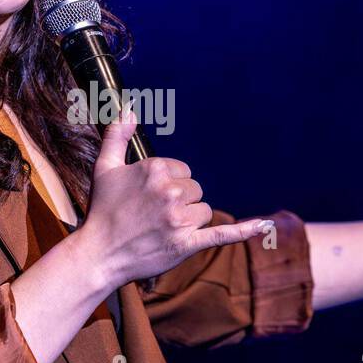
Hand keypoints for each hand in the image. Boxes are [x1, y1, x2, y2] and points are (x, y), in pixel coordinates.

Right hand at [75, 107, 266, 287]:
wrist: (98, 255)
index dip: (169, 185)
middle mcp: (170, 192)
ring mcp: (179, 220)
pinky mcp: (187, 244)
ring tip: (162, 230)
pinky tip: (264, 225)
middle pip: (195, 191)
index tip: (149, 199)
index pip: (183, 172)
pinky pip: (223, 234)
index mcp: (155, 170)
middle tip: (153, 217)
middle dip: (180, 203)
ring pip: (204, 212)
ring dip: (189, 221)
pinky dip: (244, 231)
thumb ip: (117, 135)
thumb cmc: (102, 210)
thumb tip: (128, 108)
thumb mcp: (105, 167)